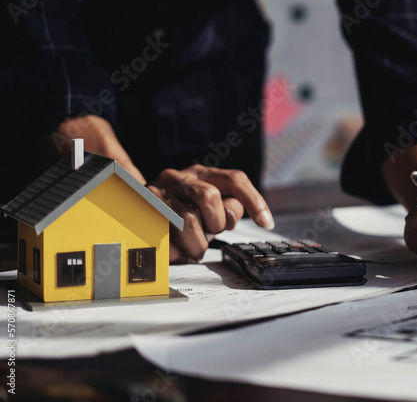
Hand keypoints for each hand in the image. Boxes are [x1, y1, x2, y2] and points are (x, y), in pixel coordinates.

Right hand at [146, 165, 273, 262]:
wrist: (140, 219)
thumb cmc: (184, 215)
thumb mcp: (210, 209)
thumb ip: (228, 208)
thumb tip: (231, 216)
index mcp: (200, 174)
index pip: (234, 179)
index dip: (254, 201)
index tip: (266, 223)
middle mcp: (176, 178)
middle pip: (210, 197)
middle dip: (216, 222)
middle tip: (210, 233)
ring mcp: (155, 195)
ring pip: (188, 221)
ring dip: (198, 243)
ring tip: (195, 247)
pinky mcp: (141, 216)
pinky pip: (169, 239)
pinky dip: (179, 252)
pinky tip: (179, 251)